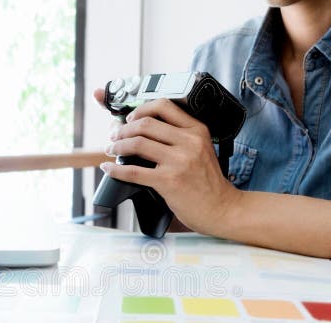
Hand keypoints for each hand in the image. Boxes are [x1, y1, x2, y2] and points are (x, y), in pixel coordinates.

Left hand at [100, 97, 241, 235]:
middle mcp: (189, 142)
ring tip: (111, 149)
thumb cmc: (208, 182)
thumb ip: (179, 138)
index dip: (140, 109)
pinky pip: (134, 172)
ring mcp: (179, 161)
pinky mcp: (168, 181)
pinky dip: (116, 170)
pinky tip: (108, 169)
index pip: (164, 106)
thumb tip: (143, 129)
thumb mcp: (201, 150)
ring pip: (137, 143)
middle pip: (145, 123)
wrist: (221, 209)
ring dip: (117, 146)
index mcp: (197, 130)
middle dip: (123, 128)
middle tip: (114, 135)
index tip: (129, 118)